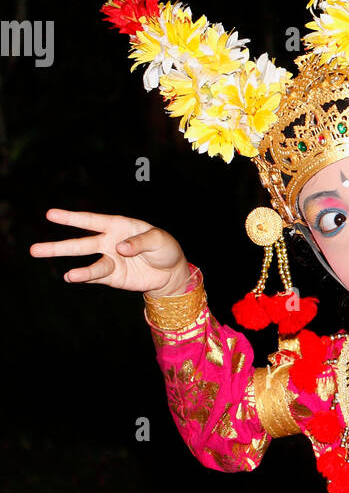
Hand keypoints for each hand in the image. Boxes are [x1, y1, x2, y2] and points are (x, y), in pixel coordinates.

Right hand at [30, 209, 190, 296]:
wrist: (171, 272)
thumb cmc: (165, 248)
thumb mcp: (159, 239)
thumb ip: (141, 241)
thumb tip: (120, 248)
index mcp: (118, 226)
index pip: (92, 220)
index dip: (71, 218)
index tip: (50, 214)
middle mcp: (109, 242)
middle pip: (80, 243)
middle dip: (58, 246)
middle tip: (33, 249)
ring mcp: (109, 260)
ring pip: (86, 262)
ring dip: (74, 268)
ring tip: (66, 275)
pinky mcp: (112, 277)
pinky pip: (97, 276)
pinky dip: (85, 277)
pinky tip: (73, 277)